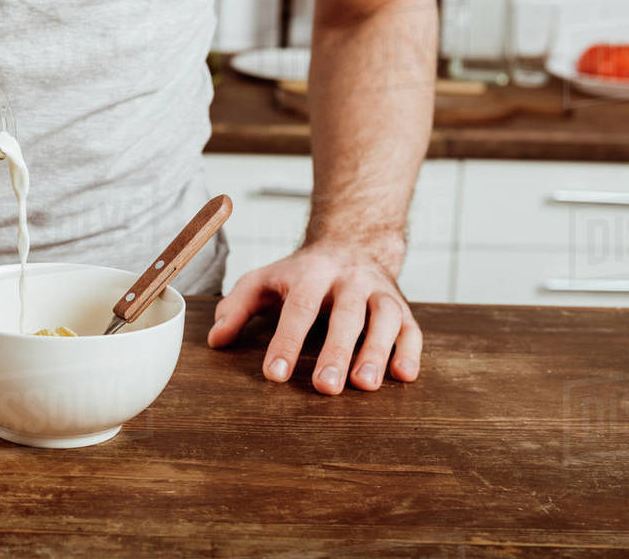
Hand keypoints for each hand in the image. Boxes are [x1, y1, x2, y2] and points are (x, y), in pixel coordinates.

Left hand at [206, 241, 421, 394]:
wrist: (353, 241)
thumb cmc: (302, 273)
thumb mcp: (265, 280)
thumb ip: (237, 306)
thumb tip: (215, 339)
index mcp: (311, 273)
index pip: (298, 307)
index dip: (287, 341)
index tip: (275, 373)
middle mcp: (349, 280)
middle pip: (344, 315)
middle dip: (335, 352)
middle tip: (325, 387)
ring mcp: (379, 292)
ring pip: (384, 319)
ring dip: (376, 352)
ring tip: (365, 385)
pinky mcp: (403, 307)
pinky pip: (412, 328)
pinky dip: (410, 352)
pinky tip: (403, 376)